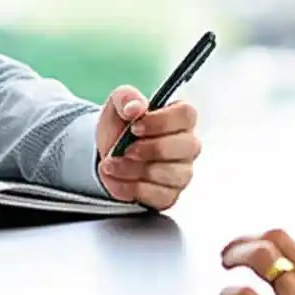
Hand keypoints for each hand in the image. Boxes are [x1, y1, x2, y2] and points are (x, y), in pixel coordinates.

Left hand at [94, 85, 200, 209]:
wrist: (107, 154)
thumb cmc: (121, 126)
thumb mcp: (117, 104)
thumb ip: (126, 98)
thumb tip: (136, 107)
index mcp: (179, 118)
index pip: (186, 115)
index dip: (161, 122)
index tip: (135, 127)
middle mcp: (187, 145)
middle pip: (184, 147)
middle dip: (149, 150)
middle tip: (123, 149)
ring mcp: (182, 172)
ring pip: (170, 174)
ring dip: (133, 170)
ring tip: (110, 164)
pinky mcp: (170, 195)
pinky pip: (159, 196)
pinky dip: (130, 189)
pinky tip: (115, 179)